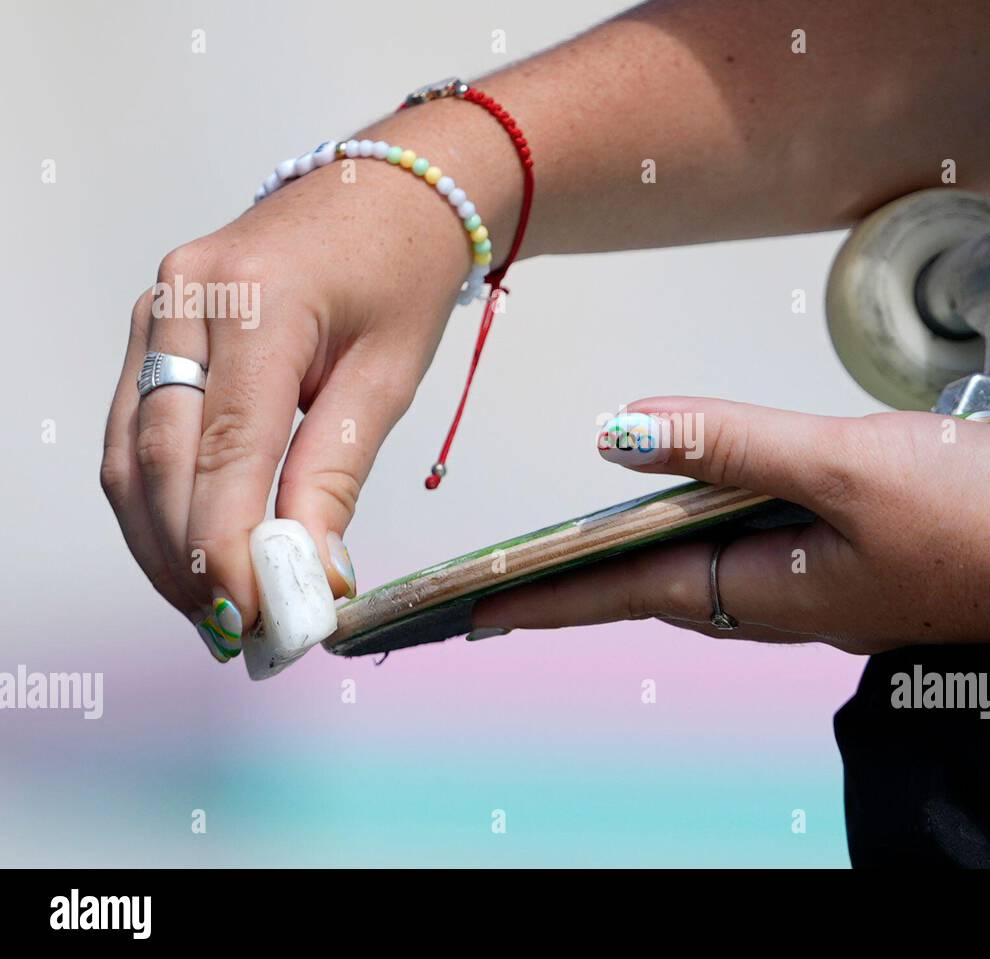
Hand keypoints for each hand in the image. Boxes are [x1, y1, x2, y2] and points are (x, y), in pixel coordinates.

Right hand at [100, 104, 520, 661]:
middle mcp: (185, 300)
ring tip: (214, 606)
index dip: (231, 544)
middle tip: (234, 627)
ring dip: (162, 541)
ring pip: (131, 451)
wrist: (385, 194)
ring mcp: (157, 308)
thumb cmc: (400, 275)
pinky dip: (158, 500)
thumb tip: (310, 572)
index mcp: (257, 303)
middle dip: (188, 556)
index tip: (258, 615)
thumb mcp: (387, 375)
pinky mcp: (153, 327)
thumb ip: (336, 471)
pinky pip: (136, 428)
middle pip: (159, 457)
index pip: (225, 448)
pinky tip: (192, 549)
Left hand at [473, 398, 989, 653]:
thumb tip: (621, 431)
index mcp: (764, 591)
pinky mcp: (860, 555)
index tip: (472, 608)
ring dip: (636, 551)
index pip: (624, 591)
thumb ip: (729, 442)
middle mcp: (783, 598)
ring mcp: (823, 580)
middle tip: (509, 576)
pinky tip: (701, 495)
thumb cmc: (975, 517)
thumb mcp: (842, 466)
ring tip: (579, 542)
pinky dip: (709, 517)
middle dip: (577, 581)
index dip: (545, 592)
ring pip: (705, 559)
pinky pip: (758, 538)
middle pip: (655, 583)